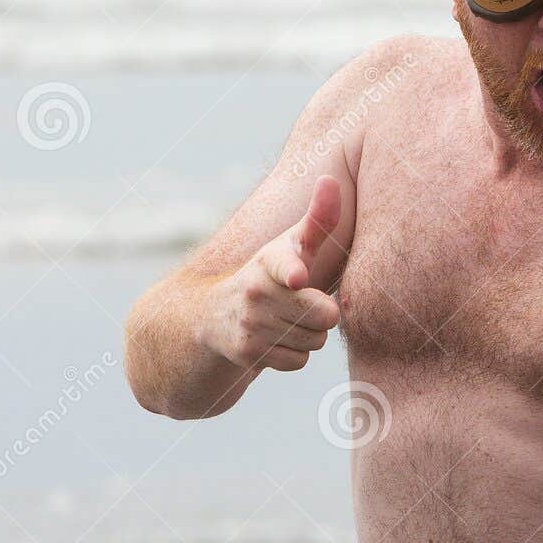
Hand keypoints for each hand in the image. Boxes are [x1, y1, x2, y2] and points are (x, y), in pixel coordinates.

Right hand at [195, 176, 342, 372]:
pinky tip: (276, 340)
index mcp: (270, 260)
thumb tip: (330, 180)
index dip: (293, 271)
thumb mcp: (291, 245)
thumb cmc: (272, 274)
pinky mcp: (246, 354)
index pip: (284, 264)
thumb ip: (318, 219)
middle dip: (323, 315)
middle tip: (303, 304)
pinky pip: (298, 362)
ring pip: (314, 341)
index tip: (298, 277)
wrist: (213, 316)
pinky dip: (294, 355)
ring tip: (287, 320)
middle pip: (324, 316)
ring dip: (310, 336)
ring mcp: (250, 323)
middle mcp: (257, 291)